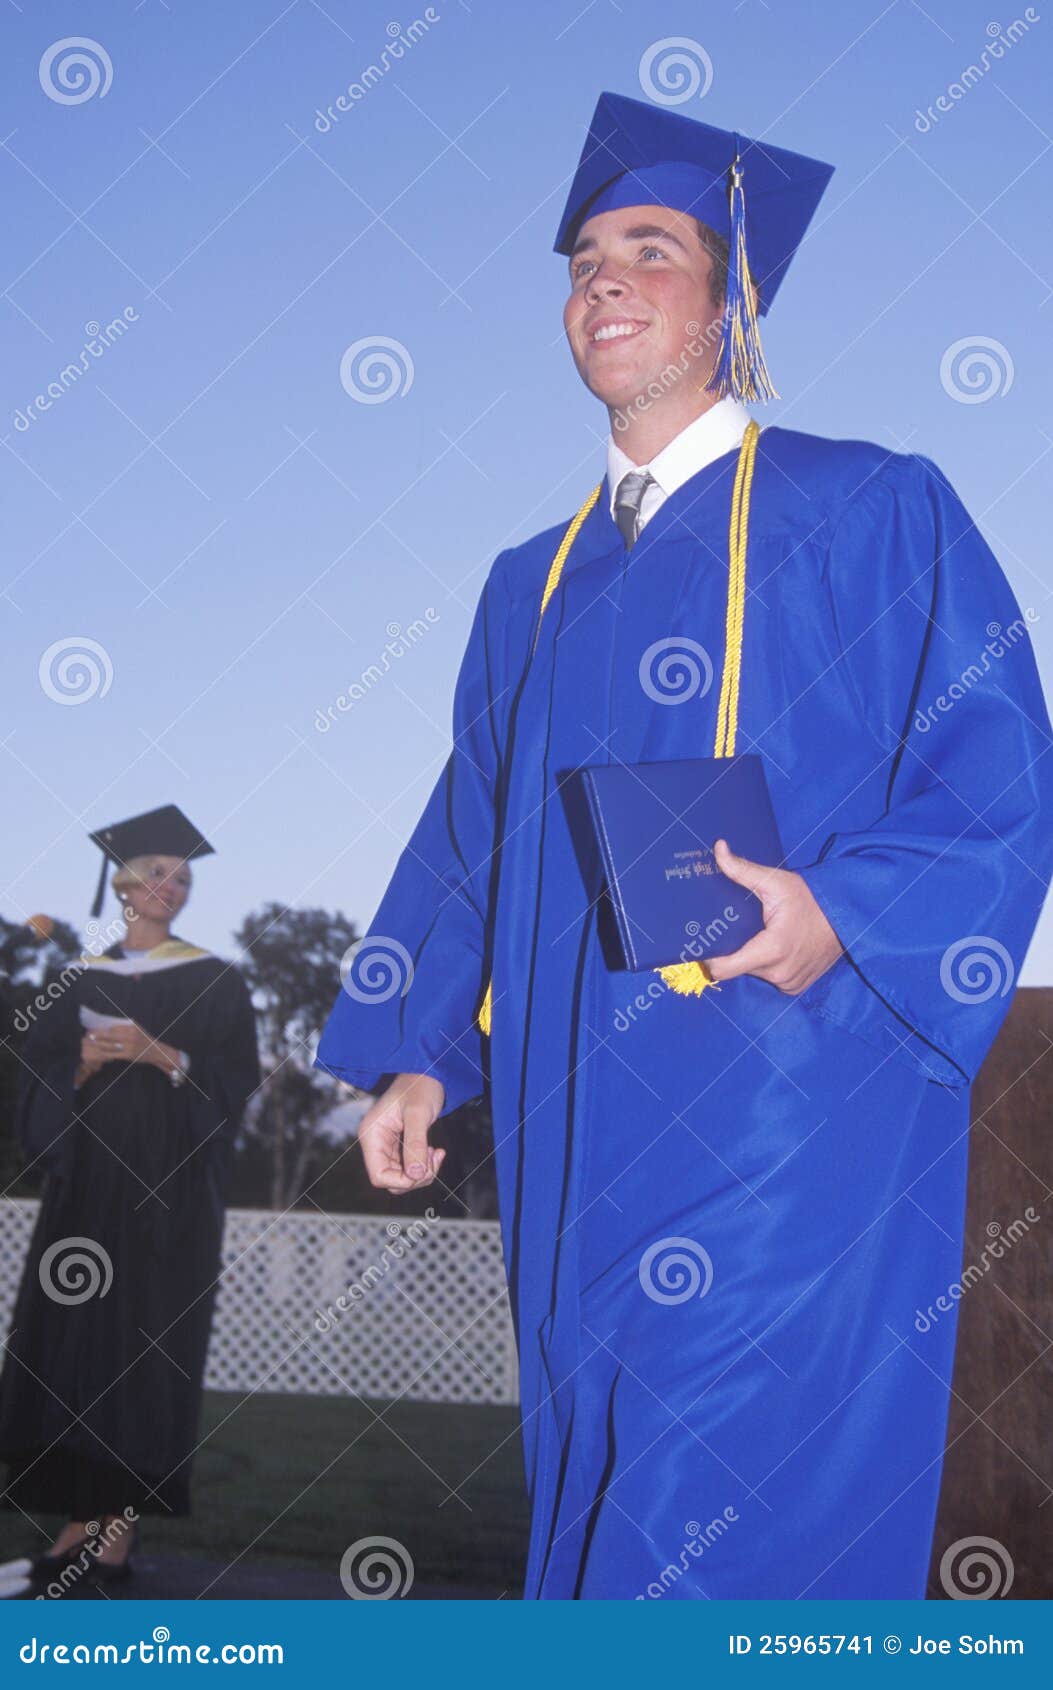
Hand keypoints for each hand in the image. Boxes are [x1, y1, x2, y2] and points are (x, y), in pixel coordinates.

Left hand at [82, 1022, 156, 1064]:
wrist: (155, 1051)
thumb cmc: (143, 1039)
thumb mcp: (136, 1029)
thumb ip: (124, 1027)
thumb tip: (107, 1026)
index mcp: (131, 1027)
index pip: (113, 1027)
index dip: (102, 1029)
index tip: (94, 1029)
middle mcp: (130, 1036)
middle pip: (109, 1035)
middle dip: (98, 1036)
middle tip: (89, 1036)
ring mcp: (129, 1046)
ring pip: (110, 1045)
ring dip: (99, 1045)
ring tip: (92, 1045)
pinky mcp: (128, 1055)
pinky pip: (113, 1054)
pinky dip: (106, 1054)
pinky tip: (100, 1053)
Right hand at [358, 1072, 446, 1193]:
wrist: (426, 1073)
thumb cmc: (420, 1086)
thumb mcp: (419, 1113)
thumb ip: (416, 1144)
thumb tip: (415, 1175)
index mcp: (372, 1135)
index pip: (378, 1175)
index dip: (401, 1181)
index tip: (423, 1170)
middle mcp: (375, 1143)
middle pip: (390, 1180)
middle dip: (415, 1177)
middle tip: (434, 1158)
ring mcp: (386, 1146)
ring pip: (401, 1177)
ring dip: (422, 1172)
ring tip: (436, 1152)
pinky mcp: (398, 1146)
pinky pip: (409, 1168)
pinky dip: (424, 1165)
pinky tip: (435, 1151)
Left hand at [704, 839, 843, 994]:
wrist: (848, 916)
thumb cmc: (811, 898)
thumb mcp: (776, 881)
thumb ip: (742, 870)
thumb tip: (718, 848)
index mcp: (771, 950)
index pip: (724, 969)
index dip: (711, 957)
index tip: (707, 941)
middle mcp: (779, 974)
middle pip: (739, 967)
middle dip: (736, 949)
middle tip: (741, 928)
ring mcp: (789, 983)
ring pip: (755, 973)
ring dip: (754, 957)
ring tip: (761, 935)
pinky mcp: (797, 987)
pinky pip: (772, 979)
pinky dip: (770, 966)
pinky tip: (777, 946)